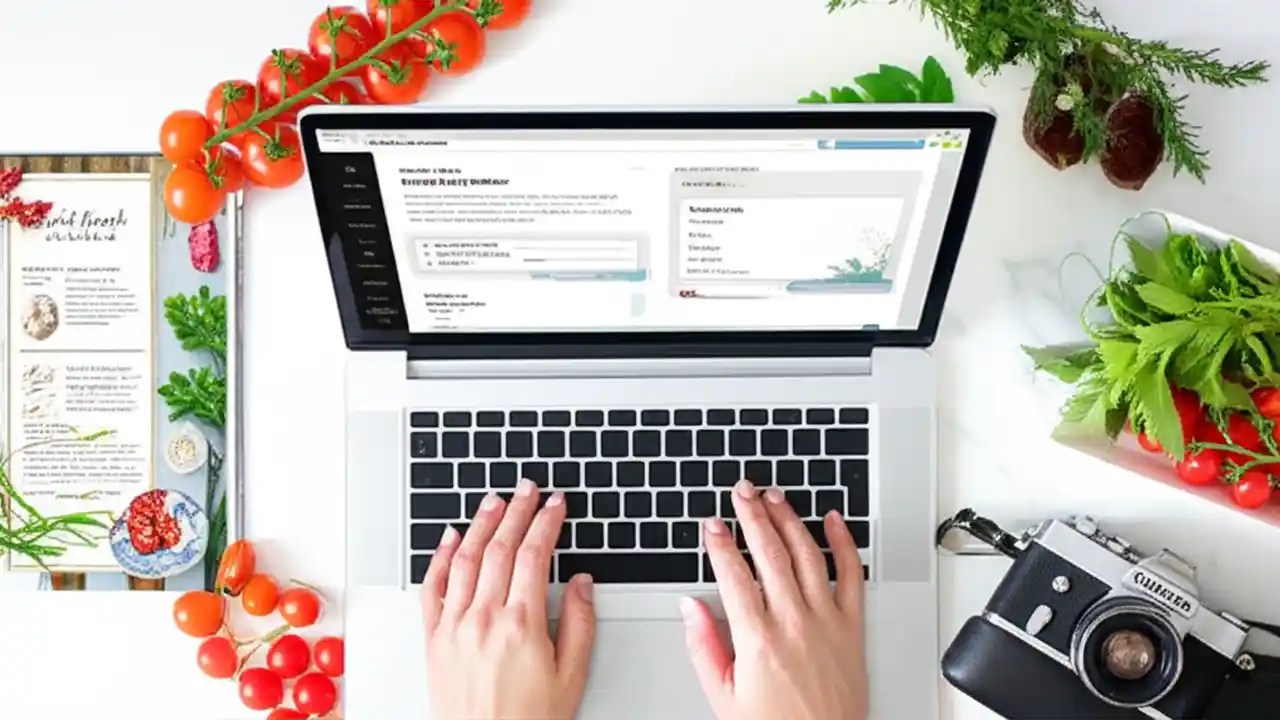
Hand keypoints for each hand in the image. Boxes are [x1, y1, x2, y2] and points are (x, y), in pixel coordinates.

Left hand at [421, 480, 595, 719]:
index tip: (556, 505)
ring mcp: (454, 626)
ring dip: (481, 523)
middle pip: (499, 548)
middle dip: (517, 512)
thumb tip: (581, 583)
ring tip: (495, 501)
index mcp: (521, 624)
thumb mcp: (571, 676)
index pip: (533, 555)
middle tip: (529, 489)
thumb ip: (579, 623)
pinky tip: (450, 538)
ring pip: (465, 559)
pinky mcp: (433, 639)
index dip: (547, 523)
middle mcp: (483, 619)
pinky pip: (432, 588)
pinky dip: (440, 557)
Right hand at [683, 480, 868, 719]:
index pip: (734, 575)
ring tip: (774, 497)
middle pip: (770, 553)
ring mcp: (827, 622)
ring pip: (807, 555)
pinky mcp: (853, 628)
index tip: (712, 525)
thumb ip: (704, 647)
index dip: (719, 543)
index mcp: (758, 640)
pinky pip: (852, 575)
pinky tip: (833, 521)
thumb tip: (690, 608)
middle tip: (741, 492)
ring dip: (789, 519)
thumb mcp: (723, 697)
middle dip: (752, 515)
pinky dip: (844, 542)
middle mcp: (794, 624)